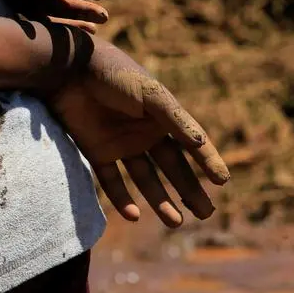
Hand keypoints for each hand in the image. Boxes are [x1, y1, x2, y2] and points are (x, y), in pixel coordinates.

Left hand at [46, 34, 229, 226]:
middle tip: (206, 213)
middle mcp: (144, 132)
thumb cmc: (115, 75)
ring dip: (160, 201)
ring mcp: (121, 143)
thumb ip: (174, 119)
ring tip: (176, 222)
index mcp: (162, 116)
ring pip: (145, 179)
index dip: (208, 161)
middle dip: (189, 190)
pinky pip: (112, 180)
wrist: (70, 70)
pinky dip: (121, 199)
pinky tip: (134, 215)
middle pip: (172, 167)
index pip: (190, 144)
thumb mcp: (150, 94)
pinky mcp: (97, 151)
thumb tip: (202, 142)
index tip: (223, 181)